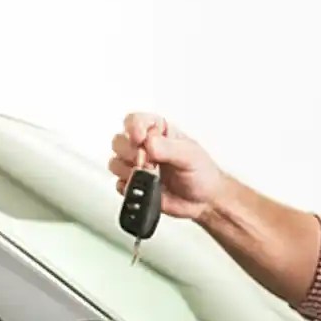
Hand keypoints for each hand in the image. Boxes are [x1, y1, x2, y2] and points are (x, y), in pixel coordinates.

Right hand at [109, 113, 225, 220]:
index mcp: (159, 131)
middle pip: (119, 141)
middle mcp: (145, 146)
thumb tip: (149, 143)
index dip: (133, 128)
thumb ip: (168, 147)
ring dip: (131, 171)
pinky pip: (119, 184)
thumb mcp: (190, 155)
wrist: (205, 201)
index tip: (140, 139)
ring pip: (115, 162)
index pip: (134, 120)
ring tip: (152, 176)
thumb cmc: (202, 174)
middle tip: (151, 163)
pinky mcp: (134, 185)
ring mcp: (138, 166)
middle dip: (132, 153)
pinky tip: (147, 188)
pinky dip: (130, 187)